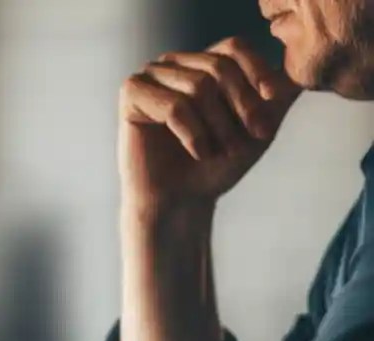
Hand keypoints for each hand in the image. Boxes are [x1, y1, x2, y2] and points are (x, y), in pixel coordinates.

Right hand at [120, 36, 301, 209]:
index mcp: (199, 62)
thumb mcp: (259, 126)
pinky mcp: (131, 95)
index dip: (257, 72)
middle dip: (242, 105)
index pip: (233, 47)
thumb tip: (300, 73)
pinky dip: (192, 134)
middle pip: (217, 67)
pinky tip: (198, 153)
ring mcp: (149, 76)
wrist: (180, 202)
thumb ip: (279, 96)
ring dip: (218, 125)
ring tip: (220, 151)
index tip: (273, 102)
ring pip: (197, 86)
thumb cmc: (216, 165)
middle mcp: (172, 64)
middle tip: (254, 138)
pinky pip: (172, 106)